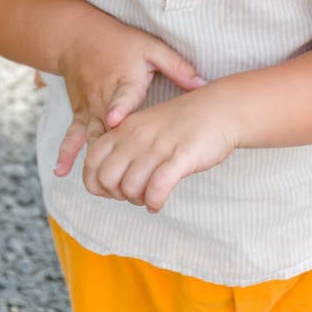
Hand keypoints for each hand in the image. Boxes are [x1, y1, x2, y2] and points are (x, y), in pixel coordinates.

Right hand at [54, 10, 205, 176]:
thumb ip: (176, 67)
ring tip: (101, 186)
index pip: (123, 96)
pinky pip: (72, 134)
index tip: (116, 120)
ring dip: (96, 162)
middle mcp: (104, 97)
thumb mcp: (151, 48)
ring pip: (92, 137)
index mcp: (124, 81)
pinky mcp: (80, 112)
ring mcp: (90, 107)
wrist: (79, 37)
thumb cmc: (121, 41)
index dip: (120, 108)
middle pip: (109, 129)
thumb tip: (203, 84)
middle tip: (123, 179)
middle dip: (115, 153)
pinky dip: (66, 153)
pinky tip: (61, 171)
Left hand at [81, 86, 237, 211]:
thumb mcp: (144, 127)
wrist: (219, 109)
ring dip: (138, 200)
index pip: (91, 162)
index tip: (115, 187)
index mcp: (125, 128)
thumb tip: (107, 180)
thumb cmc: (182, 123)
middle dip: (117, 194)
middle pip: (106, 179)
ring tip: (149, 196)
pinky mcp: (181, 156)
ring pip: (130, 187)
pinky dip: (154, 202)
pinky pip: (157, 189)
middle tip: (134, 193)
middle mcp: (137, 136)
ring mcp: (158, 145)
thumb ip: (124, 147)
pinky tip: (159, 202)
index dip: (97, 183)